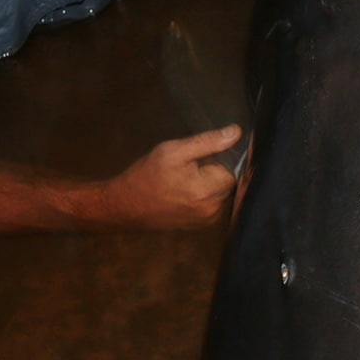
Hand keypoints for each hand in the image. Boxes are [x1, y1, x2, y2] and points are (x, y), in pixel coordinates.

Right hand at [106, 125, 240, 228]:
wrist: (123, 205)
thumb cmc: (146, 175)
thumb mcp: (173, 151)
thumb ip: (207, 142)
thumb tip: (236, 133)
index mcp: (207, 191)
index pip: (232, 168)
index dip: (218, 158)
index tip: (199, 156)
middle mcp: (212, 210)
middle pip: (226, 181)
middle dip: (212, 170)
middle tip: (186, 166)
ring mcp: (205, 221)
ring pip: (219, 192)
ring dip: (207, 183)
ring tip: (181, 179)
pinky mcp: (198, 226)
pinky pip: (210, 204)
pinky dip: (201, 195)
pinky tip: (181, 191)